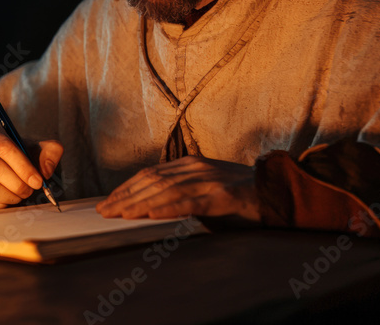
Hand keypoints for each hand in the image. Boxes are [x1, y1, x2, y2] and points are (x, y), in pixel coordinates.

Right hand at [0, 123, 63, 209]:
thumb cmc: (13, 156)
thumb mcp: (32, 147)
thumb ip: (49, 152)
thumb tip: (45, 171)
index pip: (4, 147)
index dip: (23, 166)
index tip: (38, 181)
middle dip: (18, 183)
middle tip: (31, 190)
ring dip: (11, 196)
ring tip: (20, 194)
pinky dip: (3, 204)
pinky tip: (8, 197)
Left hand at [96, 156, 259, 220]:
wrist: (275, 191)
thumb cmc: (238, 195)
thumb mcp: (205, 188)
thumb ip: (182, 191)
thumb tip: (150, 205)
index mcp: (190, 164)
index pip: (150, 174)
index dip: (127, 188)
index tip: (109, 201)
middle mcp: (196, 168)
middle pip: (152, 181)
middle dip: (126, 197)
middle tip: (105, 210)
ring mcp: (209, 180)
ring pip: (166, 191)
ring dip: (140, 204)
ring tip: (120, 214)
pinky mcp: (222, 196)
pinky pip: (190, 203)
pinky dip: (168, 209)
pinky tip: (152, 216)